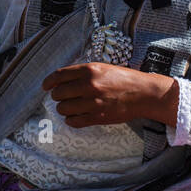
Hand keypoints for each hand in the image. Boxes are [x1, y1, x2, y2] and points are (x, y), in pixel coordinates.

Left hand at [43, 63, 178, 127]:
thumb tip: (61, 81)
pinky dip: (71, 120)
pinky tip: (75, 117)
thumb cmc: (124, 80)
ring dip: (64, 109)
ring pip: (64, 108)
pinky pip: (75, 121)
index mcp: (89, 70)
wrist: (144, 94)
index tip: (46, 87)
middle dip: (58, 97)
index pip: (58, 76)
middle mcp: (89, 85)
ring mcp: (94, 102)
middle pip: (59, 94)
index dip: (48, 82)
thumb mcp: (102, 68)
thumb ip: (82, 72)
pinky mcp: (99, 117)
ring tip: (70, 108)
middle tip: (63, 98)